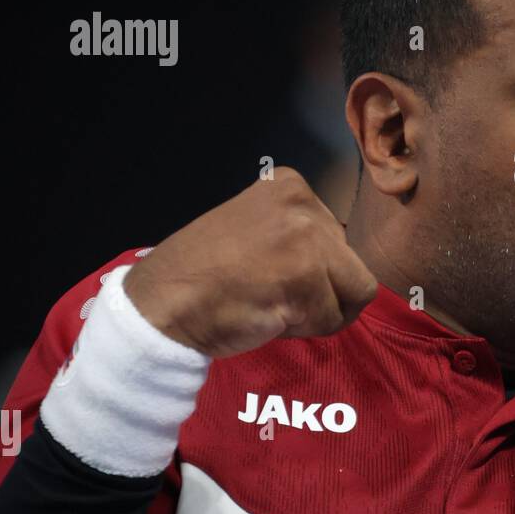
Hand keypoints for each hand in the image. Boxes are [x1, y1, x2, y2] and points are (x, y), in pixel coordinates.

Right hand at [123, 167, 378, 356]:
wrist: (161, 305)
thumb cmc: (203, 276)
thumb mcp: (256, 228)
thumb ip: (298, 233)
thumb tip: (343, 263)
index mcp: (290, 184)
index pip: (337, 236)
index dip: (312, 268)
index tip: (268, 272)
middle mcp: (303, 203)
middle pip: (350, 262)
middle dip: (320, 290)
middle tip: (270, 294)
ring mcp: (306, 237)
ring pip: (354, 290)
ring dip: (320, 311)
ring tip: (274, 306)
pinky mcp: (306, 277)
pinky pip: (336, 318)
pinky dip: (309, 329)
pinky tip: (270, 317)